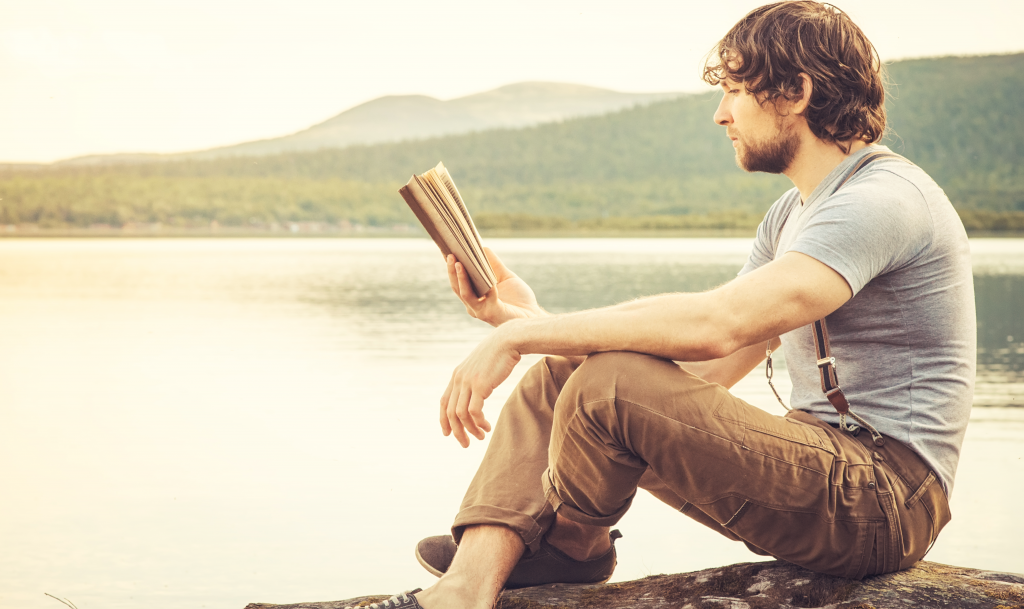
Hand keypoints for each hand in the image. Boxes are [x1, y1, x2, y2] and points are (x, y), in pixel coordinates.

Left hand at [440, 328, 521, 446]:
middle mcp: (459, 379)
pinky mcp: (480, 385)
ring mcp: (468, 382)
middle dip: (457, 431)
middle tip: (465, 444)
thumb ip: (475, 378)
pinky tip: (487, 427)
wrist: (508, 340)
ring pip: (461, 415)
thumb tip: (477, 391)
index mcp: (457, 375)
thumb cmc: (499, 353)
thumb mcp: (481, 366)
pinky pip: (474, 411)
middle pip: (450, 413)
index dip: (443, 420)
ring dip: (470, 430)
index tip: (448, 434)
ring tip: (480, 437)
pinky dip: (479, 423)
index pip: (444, 402)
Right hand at [447, 247, 543, 326]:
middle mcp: (473, 306)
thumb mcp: (505, 277)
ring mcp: (481, 311)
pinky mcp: (492, 313)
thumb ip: (494, 264)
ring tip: (459, 263)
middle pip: (457, 287)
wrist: (532, 316)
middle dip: (452, 271)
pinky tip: (485, 272)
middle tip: (450, 254)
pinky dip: (486, 284)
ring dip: (461, 278)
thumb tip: (482, 247)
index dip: (451, 268)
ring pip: (465, 293)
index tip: (446, 252)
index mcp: (474, 297)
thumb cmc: (519, 299)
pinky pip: (486, 296)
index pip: (458, 282)